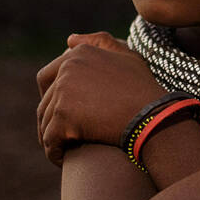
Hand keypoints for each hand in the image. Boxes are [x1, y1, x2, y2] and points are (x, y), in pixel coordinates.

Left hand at [35, 32, 166, 165]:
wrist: (154, 117)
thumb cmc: (145, 91)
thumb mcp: (128, 58)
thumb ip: (102, 43)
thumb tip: (69, 40)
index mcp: (79, 54)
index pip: (48, 76)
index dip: (51, 97)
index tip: (61, 113)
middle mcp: (67, 68)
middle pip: (45, 101)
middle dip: (49, 120)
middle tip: (60, 136)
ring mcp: (64, 92)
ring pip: (45, 121)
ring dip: (51, 138)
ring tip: (62, 150)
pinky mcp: (63, 117)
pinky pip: (50, 138)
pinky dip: (54, 151)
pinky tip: (61, 159)